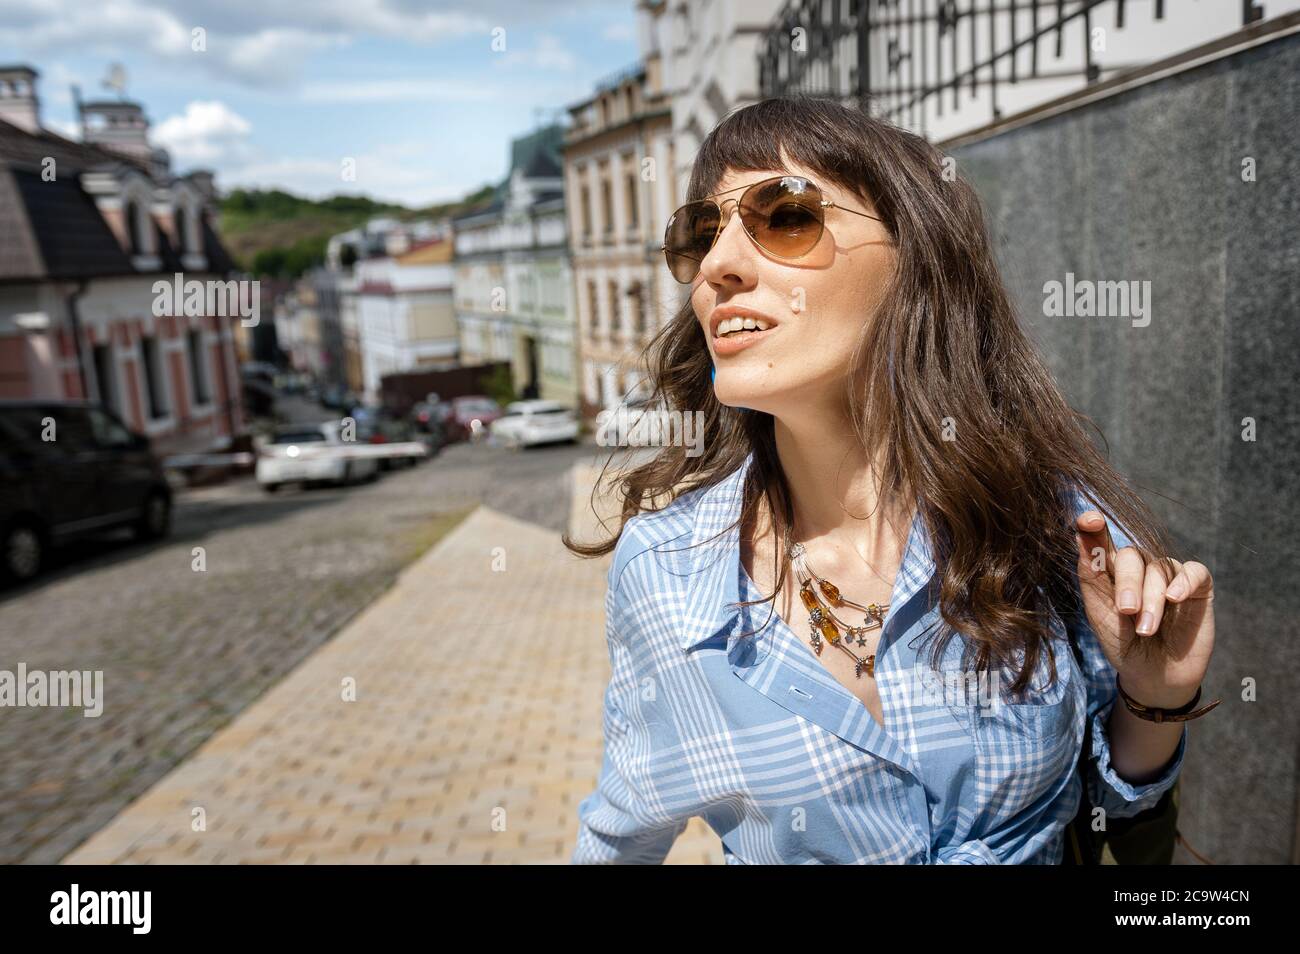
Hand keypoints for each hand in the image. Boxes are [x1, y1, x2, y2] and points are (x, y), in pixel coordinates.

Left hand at [1073, 511, 1214, 708]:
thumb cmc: (1122, 643)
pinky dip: (1183, 582)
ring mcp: (1169, 575)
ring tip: (1145, 630)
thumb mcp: (1100, 612)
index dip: (1093, 527)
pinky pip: (1193, 572)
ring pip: (1160, 569)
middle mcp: (1140, 567)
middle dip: (1128, 583)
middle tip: (1126, 611)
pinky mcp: (1197, 586)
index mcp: (1110, 570)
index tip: (1088, 520)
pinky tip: (1174, 598)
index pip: (1100, 541)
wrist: (1154, 676)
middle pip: (1132, 555)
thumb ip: (1092, 574)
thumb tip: (1081, 534)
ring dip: (1152, 600)